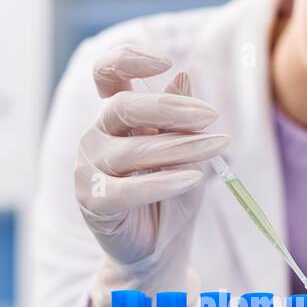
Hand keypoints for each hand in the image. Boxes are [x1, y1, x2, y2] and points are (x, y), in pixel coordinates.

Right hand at [75, 44, 229, 306]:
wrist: (161, 248)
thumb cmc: (173, 196)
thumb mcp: (187, 152)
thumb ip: (182, 118)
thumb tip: (183, 74)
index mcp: (116, 116)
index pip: (107, 73)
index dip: (128, 58)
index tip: (164, 61)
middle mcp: (97, 136)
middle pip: (122, 106)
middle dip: (171, 108)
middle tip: (212, 115)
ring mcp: (89, 167)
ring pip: (133, 148)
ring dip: (180, 147)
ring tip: (217, 148)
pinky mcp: (92, 200)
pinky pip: (127, 188)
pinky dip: (164, 181)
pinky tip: (193, 179)